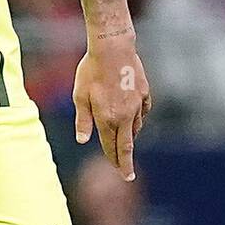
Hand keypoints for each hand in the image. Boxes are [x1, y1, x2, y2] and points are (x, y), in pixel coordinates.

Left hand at [73, 37, 151, 181]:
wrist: (113, 48)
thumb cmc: (91, 71)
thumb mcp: (79, 96)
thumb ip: (82, 120)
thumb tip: (82, 141)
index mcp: (107, 118)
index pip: (111, 146)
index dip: (115, 161)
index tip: (121, 173)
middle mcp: (125, 115)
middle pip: (127, 144)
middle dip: (126, 162)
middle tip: (128, 176)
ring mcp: (137, 104)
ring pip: (136, 128)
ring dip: (130, 138)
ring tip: (126, 143)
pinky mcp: (144, 93)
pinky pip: (143, 112)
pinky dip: (139, 119)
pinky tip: (135, 120)